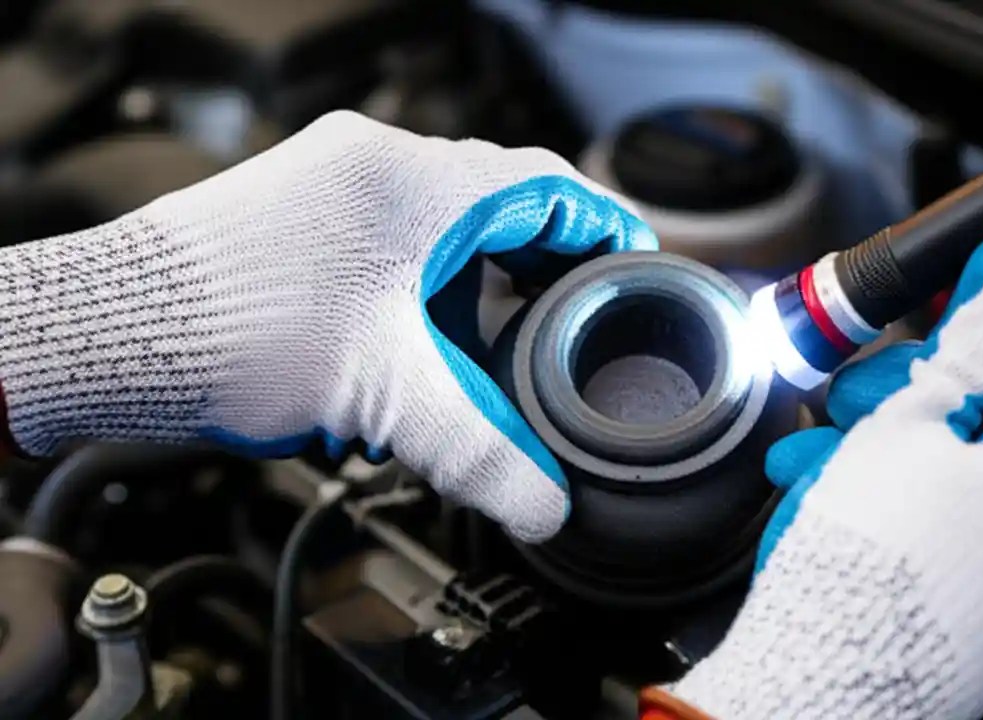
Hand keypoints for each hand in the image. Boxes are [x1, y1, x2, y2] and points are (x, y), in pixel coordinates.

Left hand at [0, 111, 655, 541]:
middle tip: (575, 315)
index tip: (634, 265)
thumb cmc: (228, 332)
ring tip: (499, 343)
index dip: (606, 229)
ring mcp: (332, 183)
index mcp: (418, 183)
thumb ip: (483, 452)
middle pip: (502, 203)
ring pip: (445, 225)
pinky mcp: (299, 216)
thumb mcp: (386, 397)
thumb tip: (547, 504)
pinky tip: (421, 343)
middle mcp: (375, 165)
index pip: (551, 186)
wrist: (112, 334)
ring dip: (480, 279)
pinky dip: (427, 285)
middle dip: (544, 262)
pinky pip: (394, 239)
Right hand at [667, 234, 982, 718]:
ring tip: (821, 445)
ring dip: (896, 435)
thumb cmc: (858, 577)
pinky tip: (827, 486)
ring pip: (975, 466)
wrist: (810, 697)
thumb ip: (975, 338)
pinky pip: (959, 522)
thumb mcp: (909, 422)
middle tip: (866, 382)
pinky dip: (900, 491)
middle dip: (933, 378)